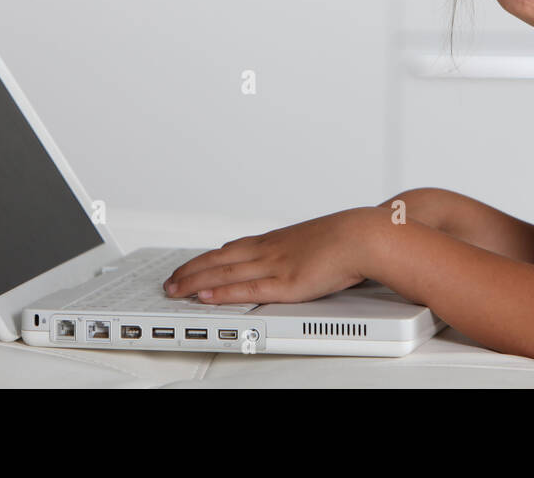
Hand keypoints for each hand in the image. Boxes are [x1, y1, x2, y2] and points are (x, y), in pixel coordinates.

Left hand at [161, 207, 377, 304]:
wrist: (362, 235)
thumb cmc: (348, 238)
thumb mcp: (318, 241)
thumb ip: (304, 251)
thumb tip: (305, 257)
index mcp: (277, 240)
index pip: (232, 248)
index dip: (208, 258)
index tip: (192, 265)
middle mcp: (269, 250)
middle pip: (219, 259)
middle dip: (191, 270)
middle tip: (170, 281)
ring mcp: (274, 266)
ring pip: (224, 273)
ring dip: (195, 281)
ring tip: (175, 290)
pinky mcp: (284, 284)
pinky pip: (245, 290)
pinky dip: (221, 293)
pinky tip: (204, 297)